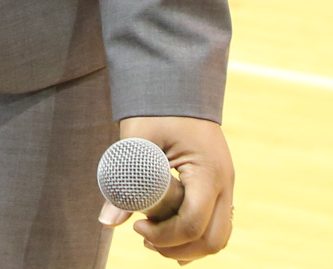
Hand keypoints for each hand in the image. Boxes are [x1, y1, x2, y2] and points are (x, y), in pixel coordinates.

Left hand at [99, 117, 232, 261]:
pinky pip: (217, 223)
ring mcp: (226, 185)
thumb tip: (106, 222)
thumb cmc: (155, 109)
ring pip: (219, 236)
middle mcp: (224, 182)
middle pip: (213, 240)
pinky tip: (170, 235)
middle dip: (179, 248)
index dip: (164, 235)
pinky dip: (197, 236)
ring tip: (153, 239)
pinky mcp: (220, 185)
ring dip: (189, 247)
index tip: (136, 227)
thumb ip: (123, 180)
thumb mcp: (136, 140)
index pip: (193, 223)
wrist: (177, 84)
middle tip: (144, 238)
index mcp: (207, 171)